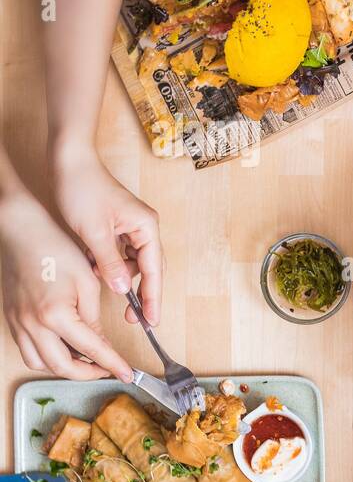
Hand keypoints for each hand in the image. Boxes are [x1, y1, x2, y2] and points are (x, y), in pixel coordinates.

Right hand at [0, 189, 131, 381]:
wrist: (23, 232)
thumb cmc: (56, 250)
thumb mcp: (88, 284)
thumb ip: (94, 318)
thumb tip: (101, 343)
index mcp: (56, 315)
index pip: (92, 350)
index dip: (113, 365)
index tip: (127, 374)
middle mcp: (32, 324)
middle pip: (61, 367)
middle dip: (88, 374)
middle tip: (108, 370)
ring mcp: (18, 323)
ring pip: (40, 363)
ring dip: (64, 368)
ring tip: (88, 360)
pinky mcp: (12, 319)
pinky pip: (28, 349)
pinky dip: (47, 356)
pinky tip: (65, 348)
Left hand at [53, 152, 163, 325]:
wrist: (68, 160)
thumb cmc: (82, 187)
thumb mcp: (93, 231)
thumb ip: (109, 263)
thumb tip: (122, 289)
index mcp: (146, 227)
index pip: (154, 270)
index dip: (153, 298)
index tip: (151, 321)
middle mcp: (145, 228)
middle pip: (149, 269)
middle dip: (140, 293)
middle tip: (132, 318)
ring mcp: (132, 227)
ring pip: (132, 263)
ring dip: (117, 275)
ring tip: (97, 278)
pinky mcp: (118, 227)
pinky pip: (119, 254)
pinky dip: (108, 264)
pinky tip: (93, 265)